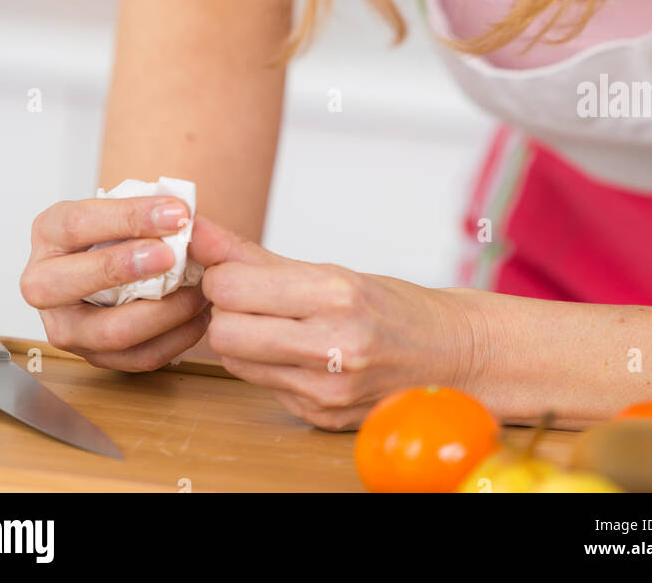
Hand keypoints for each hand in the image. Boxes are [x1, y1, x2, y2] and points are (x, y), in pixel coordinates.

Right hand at [20, 197, 210, 370]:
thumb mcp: (122, 208)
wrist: (112, 264)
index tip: (176, 214)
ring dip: (162, 311)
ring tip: (198, 290)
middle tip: (172, 256)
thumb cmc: (118, 231)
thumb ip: (148, 210)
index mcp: (49, 232)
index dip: (130, 217)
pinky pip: (136, 357)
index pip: (79, 223)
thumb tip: (187, 217)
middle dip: (126, 267)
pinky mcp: (92, 355)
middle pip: (74, 281)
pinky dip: (175, 338)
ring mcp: (65, 326)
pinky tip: (198, 316)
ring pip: (109, 331)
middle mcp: (43, 282)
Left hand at [192, 215, 482, 429]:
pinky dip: (269, 366)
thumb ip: (254, 256)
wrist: (452, 356)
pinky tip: (297, 353)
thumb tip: (199, 232)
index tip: (232, 269)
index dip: (221, 275)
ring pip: (236, 362)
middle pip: (223, 332)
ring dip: (243, 340)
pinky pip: (264, 386)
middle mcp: (334, 347)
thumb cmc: (392, 307)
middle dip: (224, 311)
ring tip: (274, 324)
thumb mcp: (331, 270)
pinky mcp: (321, 418)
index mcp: (337, 296)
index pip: (231, 287)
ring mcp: (327, 391)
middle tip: (246, 298)